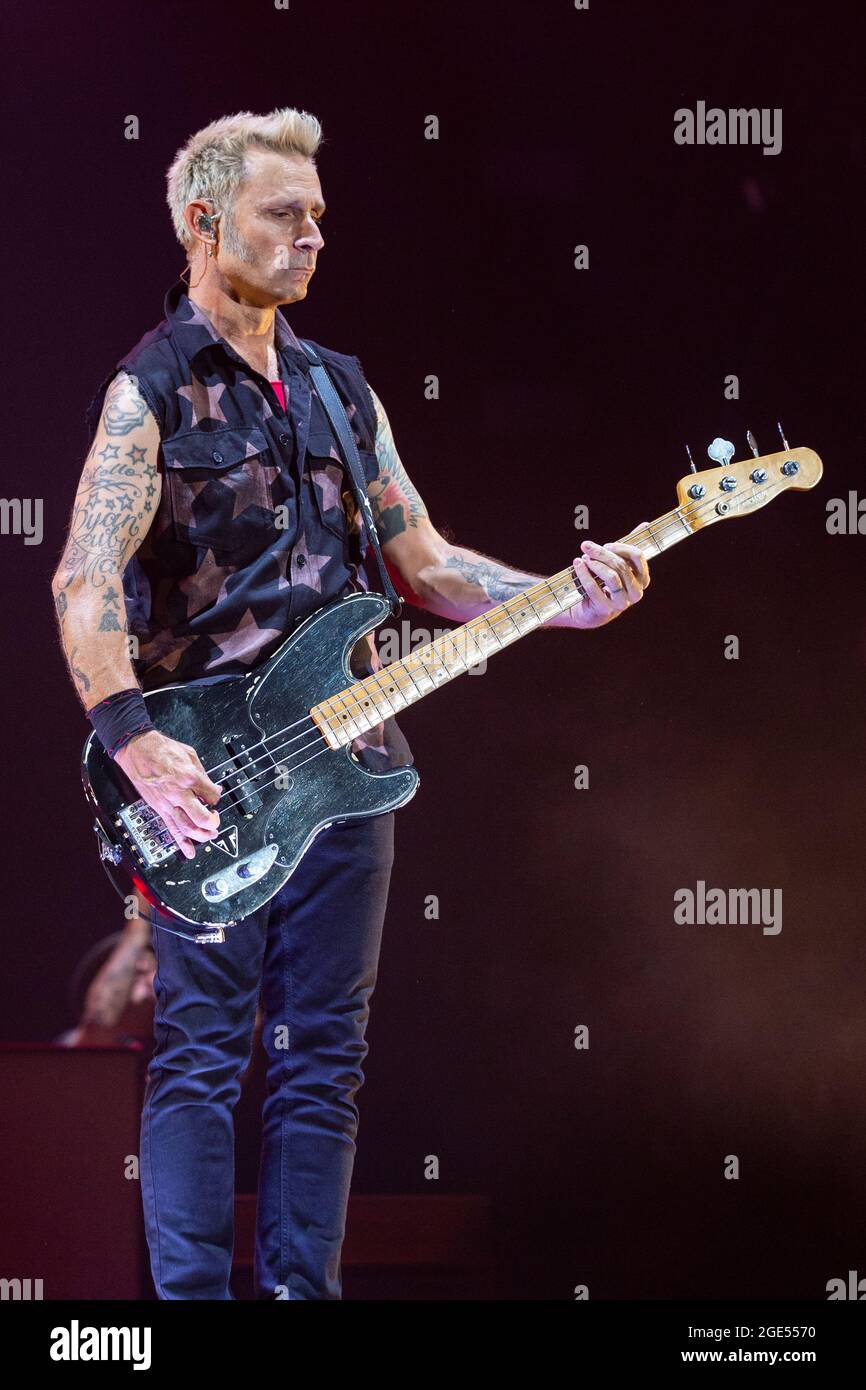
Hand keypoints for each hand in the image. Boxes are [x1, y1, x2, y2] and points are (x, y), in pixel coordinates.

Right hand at [114, 729, 222, 858]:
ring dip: (201, 835)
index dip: (217, 797)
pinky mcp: (158, 808)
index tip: (215, 795)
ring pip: (187, 827)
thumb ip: (202, 772)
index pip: (212, 796)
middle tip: (216, 820)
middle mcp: (179, 793)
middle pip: (201, 817)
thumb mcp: (189, 754)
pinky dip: (181, 842)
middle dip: (213, 822)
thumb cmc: (160, 748)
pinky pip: (171, 828)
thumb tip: (212, 786)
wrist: (137, 749)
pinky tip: (188, 851)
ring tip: (209, 836)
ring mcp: (168, 803)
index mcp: (189, 777)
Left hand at [567, 535, 650, 628]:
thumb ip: (628, 547)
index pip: (638, 557)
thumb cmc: (603, 583)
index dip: (621, 547)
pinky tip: (577, 565)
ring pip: (611, 577)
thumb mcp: (616, 564)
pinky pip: (595, 589)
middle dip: (602, 553)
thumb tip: (646, 524)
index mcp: (642, 580)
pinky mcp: (605, 610)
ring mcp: (621, 604)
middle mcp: (635, 593)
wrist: (587, 608)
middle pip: (621, 565)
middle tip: (586, 546)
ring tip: (583, 558)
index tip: (606, 545)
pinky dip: (584, 574)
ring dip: (595, 564)